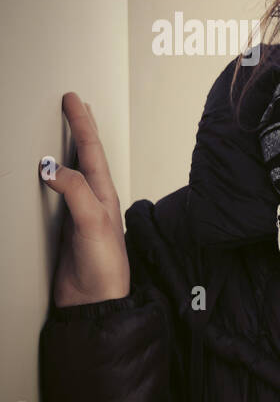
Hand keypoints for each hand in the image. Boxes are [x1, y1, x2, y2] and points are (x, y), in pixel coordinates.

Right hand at [40, 93, 130, 307]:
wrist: (96, 302)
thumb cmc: (105, 267)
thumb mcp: (93, 223)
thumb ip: (75, 192)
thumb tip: (52, 166)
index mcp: (105, 195)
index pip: (91, 151)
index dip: (82, 124)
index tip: (73, 99)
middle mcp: (96, 200)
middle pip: (87, 155)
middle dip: (81, 127)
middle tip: (73, 103)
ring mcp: (81, 212)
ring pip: (75, 170)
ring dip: (71, 147)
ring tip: (69, 126)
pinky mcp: (68, 227)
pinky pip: (60, 192)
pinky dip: (56, 175)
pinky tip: (51, 173)